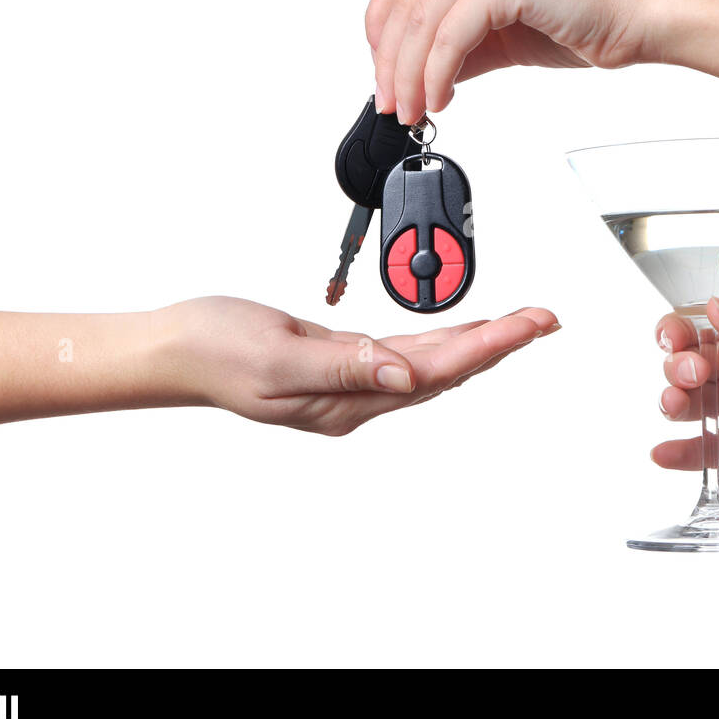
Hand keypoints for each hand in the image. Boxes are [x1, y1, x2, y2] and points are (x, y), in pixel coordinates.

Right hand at [157, 297, 557, 435]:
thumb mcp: (278, 355)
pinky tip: (459, 332)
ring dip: (478, 342)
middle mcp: (357, 397)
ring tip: (520, 324)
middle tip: (545, 319)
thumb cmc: (215, 350)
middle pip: (446, 370)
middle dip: (500, 343)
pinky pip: (404, 355)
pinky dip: (439, 341)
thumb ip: (346, 365)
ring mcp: (349, 383)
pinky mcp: (340, 364)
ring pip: (430, 363)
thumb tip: (408, 376)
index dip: (489, 345)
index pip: (437, 371)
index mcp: (348, 399)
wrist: (173, 349)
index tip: (530, 325)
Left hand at [366, 0, 647, 123]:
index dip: (382, 29)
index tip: (383, 70)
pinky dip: (438, 75)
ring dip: (411, 75)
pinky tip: (441, 97)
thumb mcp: (498, 23)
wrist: (639, 13)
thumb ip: (451, 37)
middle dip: (391, 61)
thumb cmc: (582, 13)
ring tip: (414, 107)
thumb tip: (407, 72)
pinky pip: (451, 36)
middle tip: (392, 101)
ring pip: (423, 20)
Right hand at [652, 285, 718, 467]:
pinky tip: (664, 454)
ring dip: (679, 402)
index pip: (708, 316)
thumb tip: (714, 310)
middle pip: (697, 358)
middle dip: (681, 365)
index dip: (682, 326)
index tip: (674, 337)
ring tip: (673, 407)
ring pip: (703, 399)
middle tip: (689, 375)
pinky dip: (693, 449)